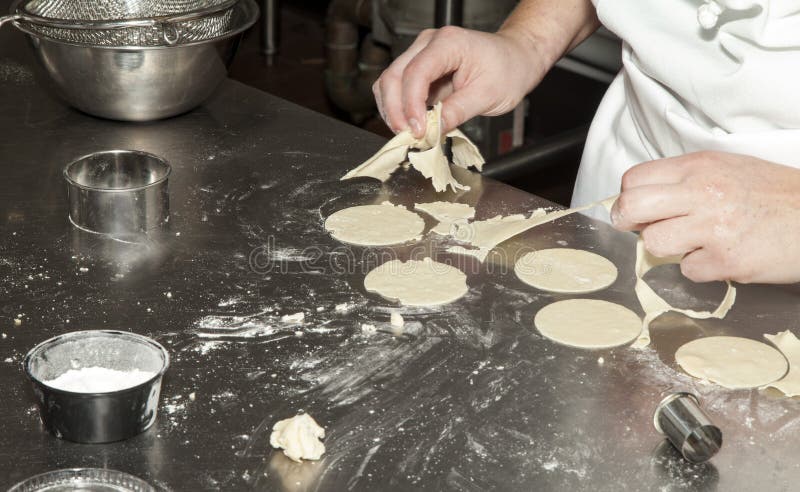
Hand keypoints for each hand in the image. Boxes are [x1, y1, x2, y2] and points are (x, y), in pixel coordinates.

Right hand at [372, 26, 544, 137]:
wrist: (515, 59)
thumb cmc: (508, 70)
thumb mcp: (488, 96)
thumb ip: (457, 112)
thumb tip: (432, 131)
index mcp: (448, 43)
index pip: (416, 72)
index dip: (412, 105)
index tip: (418, 131)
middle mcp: (428, 44)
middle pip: (393, 76)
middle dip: (395, 110)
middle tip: (408, 137)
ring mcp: (420, 55)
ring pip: (389, 83)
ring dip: (393, 111)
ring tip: (409, 134)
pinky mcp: (419, 69)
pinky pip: (399, 89)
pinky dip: (400, 109)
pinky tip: (412, 125)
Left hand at [611, 151, 799, 283]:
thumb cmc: (774, 194)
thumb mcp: (728, 169)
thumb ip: (685, 181)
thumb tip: (642, 202)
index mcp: (700, 166)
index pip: (634, 180)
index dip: (629, 197)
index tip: (639, 209)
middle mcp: (702, 192)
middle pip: (631, 208)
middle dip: (629, 223)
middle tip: (644, 229)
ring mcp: (713, 227)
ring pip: (653, 243)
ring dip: (670, 248)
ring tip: (696, 241)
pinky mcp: (726, 260)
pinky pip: (688, 270)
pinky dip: (702, 268)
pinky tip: (724, 255)